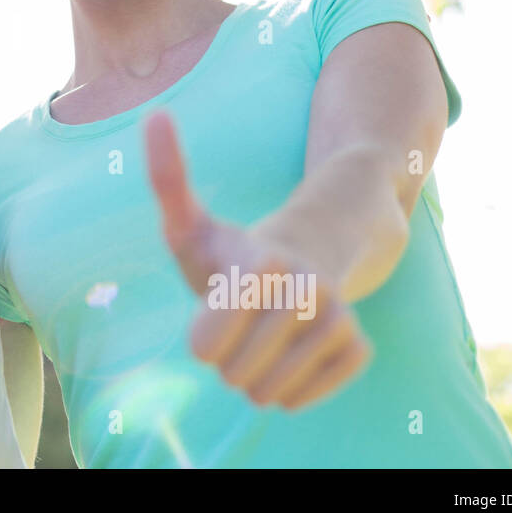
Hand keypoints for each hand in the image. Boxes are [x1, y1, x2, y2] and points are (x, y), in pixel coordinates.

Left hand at [144, 111, 371, 410]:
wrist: (301, 265)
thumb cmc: (231, 253)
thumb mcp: (191, 223)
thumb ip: (167, 177)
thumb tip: (153, 112)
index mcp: (262, 262)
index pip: (204, 346)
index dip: (201, 335)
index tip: (216, 302)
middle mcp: (309, 290)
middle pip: (233, 374)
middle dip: (225, 358)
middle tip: (239, 324)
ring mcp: (340, 320)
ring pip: (267, 394)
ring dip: (254, 376)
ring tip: (262, 337)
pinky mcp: (358, 350)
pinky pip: (301, 400)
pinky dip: (287, 389)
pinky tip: (290, 355)